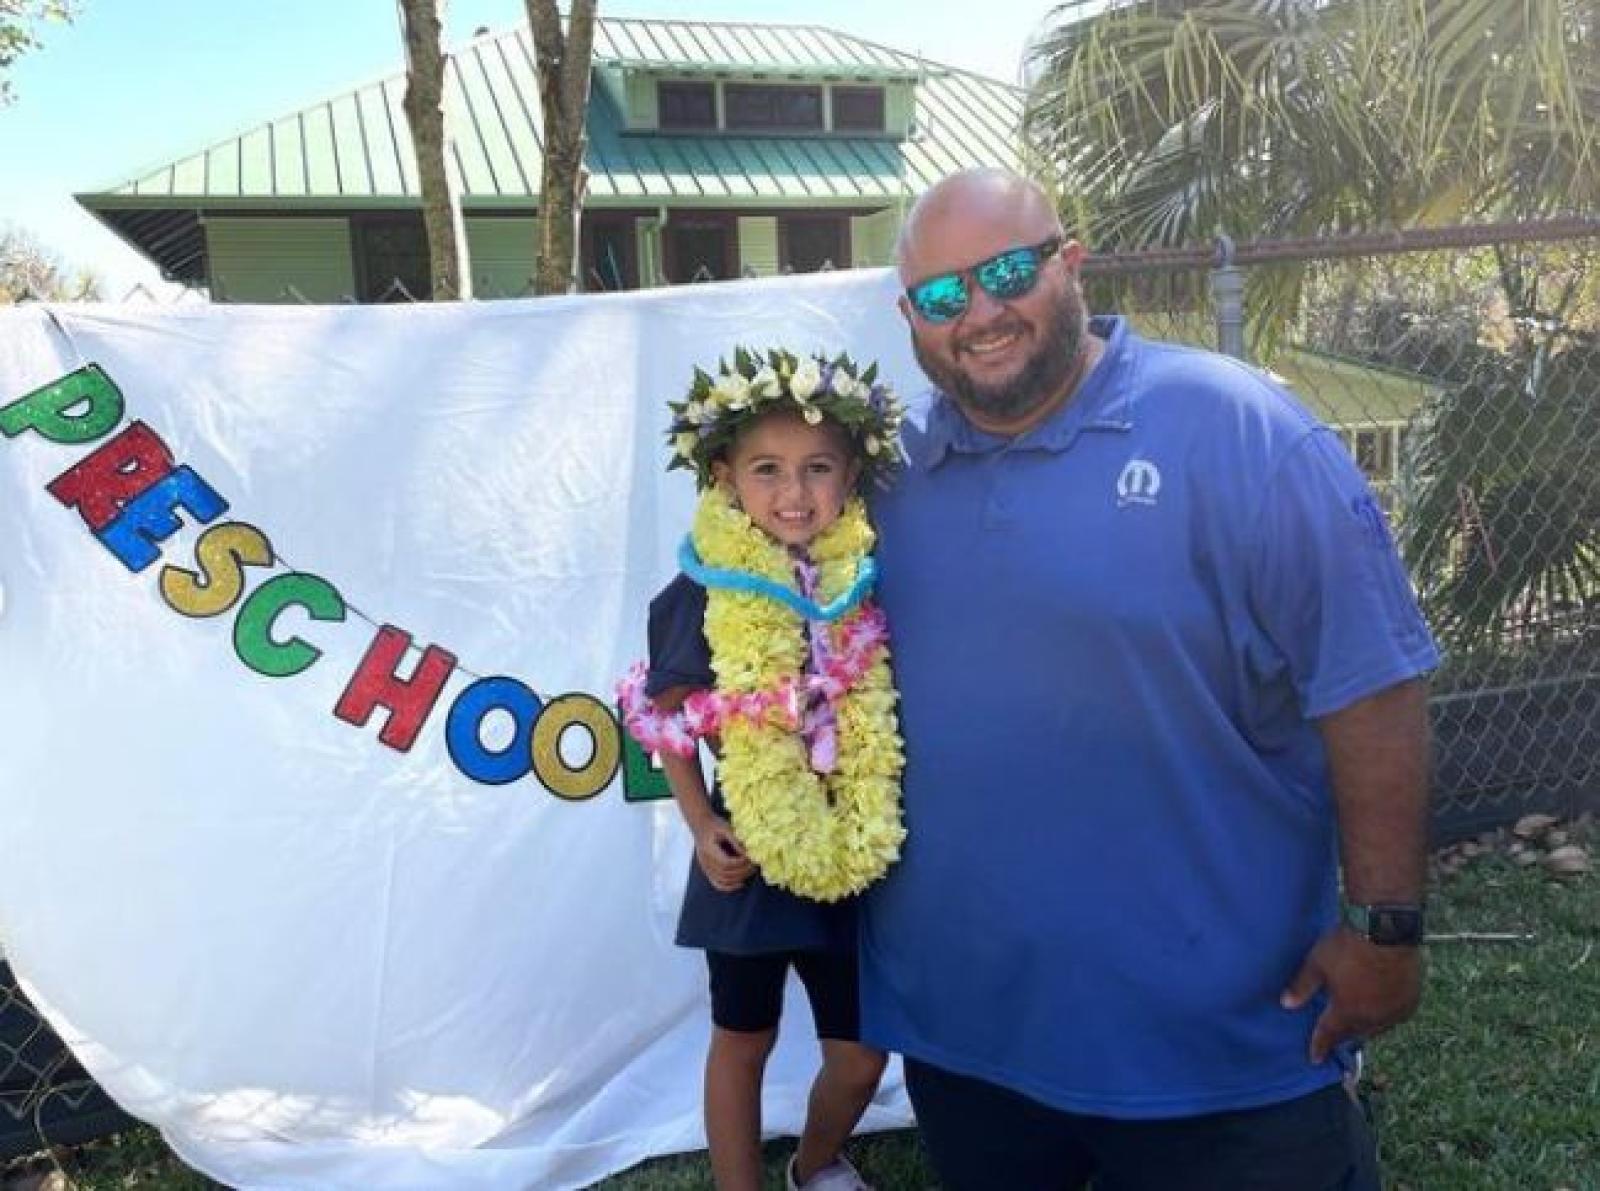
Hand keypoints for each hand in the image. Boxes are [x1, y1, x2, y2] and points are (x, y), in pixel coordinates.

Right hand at [693, 817, 755, 891]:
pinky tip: (741, 883)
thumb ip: (736, 841)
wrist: (700, 824)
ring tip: (751, 871)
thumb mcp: (726, 828)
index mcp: (709, 850)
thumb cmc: (714, 824)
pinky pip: (717, 883)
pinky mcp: (707, 870)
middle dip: (743, 871)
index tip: (750, 857)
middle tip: (755, 865)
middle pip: (726, 874)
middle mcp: (705, 862)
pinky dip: (729, 887)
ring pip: (723, 881)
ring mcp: (705, 867)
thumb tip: (748, 854)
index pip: (726, 863)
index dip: (740, 863)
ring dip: (739, 878)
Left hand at [1280, 927, 1422, 1062]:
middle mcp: (1373, 1018)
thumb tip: (1285, 1004)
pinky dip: (1383, 1017)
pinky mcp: (1411, 1000)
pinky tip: (1378, 1010)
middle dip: (1342, 1036)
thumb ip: (1302, 986)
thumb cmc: (1347, 946)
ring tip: (1355, 1024)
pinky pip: (1394, 1017)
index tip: (1314, 1059)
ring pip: (1376, 1028)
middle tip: (1334, 1038)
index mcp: (1347, 1012)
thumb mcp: (1317, 964)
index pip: (1328, 1035)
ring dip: (1364, 1027)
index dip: (1319, 1047)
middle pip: (1354, 1033)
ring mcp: (1395, 1011)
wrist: (1386, 929)